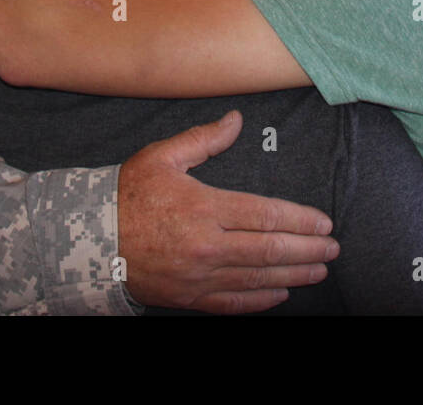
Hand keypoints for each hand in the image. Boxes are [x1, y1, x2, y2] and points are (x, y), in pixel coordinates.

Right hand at [117, 110, 337, 313]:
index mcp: (205, 207)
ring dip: (293, 275)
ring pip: (257, 278)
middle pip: (270, 250)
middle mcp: (207, 245)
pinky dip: (260, 301)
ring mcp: (198, 275)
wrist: (89, 239)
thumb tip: (237, 119)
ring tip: (319, 271)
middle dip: (307, 250)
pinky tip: (281, 295)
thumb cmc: (128, 194)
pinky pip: (232, 303)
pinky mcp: (188, 297)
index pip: (266, 215)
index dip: (301, 221)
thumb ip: (204, 139)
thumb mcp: (163, 156)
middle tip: (333, 249)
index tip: (324, 223)